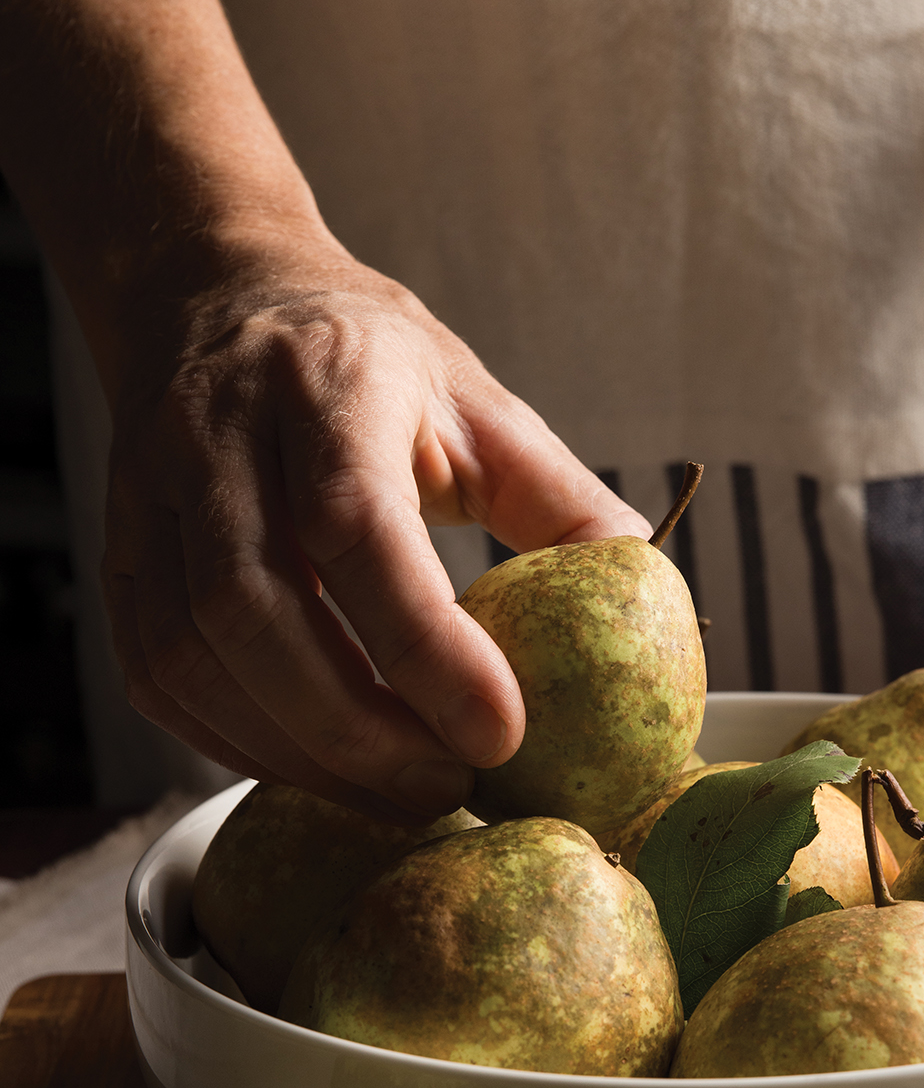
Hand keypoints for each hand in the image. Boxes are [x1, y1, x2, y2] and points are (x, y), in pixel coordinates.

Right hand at [101, 242, 650, 821]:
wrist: (213, 294)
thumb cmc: (363, 360)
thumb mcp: (476, 399)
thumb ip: (558, 492)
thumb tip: (642, 577)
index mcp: (326, 385)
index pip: (357, 527)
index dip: (428, 646)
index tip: (501, 733)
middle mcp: (215, 435)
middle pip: (255, 610)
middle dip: (356, 728)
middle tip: (447, 787)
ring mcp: (149, 497)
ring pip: (193, 655)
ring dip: (296, 752)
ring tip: (394, 793)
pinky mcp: (117, 555)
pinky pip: (157, 676)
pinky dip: (235, 744)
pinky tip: (313, 768)